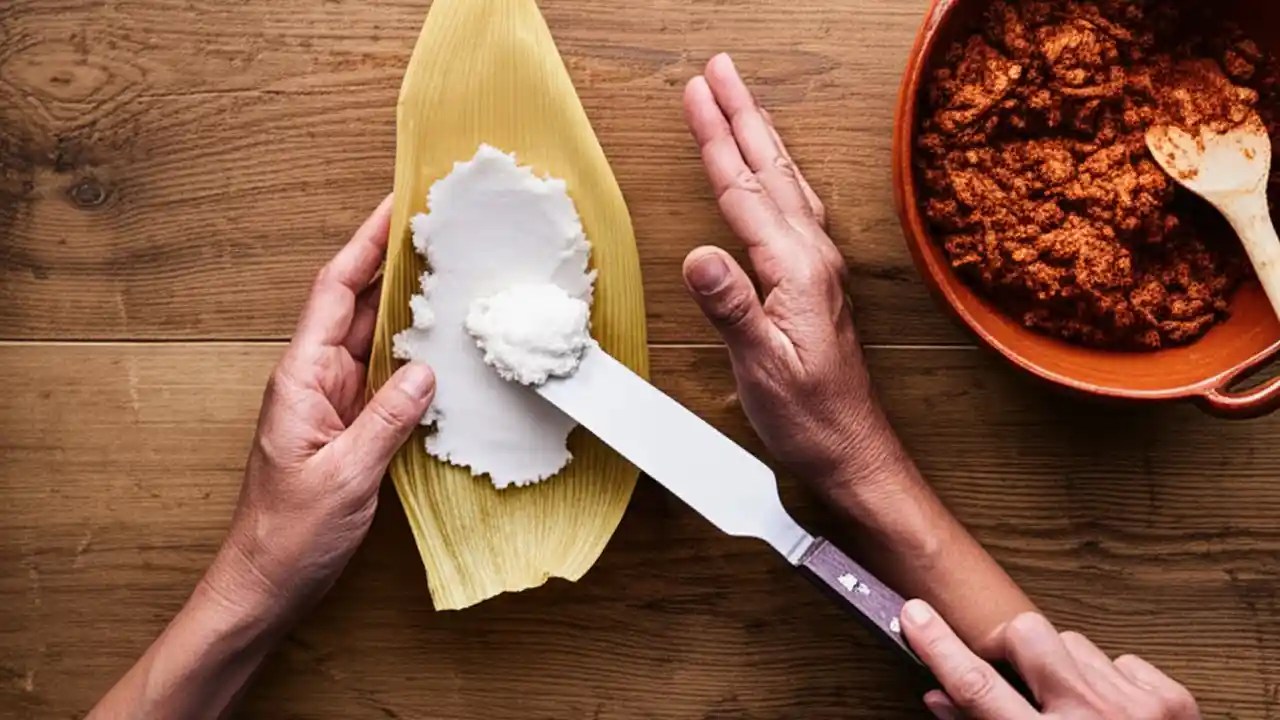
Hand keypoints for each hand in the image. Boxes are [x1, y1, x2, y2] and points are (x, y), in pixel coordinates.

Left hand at [205, 194, 435, 618]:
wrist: (265, 583)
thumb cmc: (289, 535)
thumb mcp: (344, 477)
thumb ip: (387, 420)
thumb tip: (425, 371)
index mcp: (302, 378)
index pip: (335, 292)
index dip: (364, 245)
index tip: (394, 206)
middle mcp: (315, 380)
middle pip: (357, 304)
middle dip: (392, 262)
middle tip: (436, 229)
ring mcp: (332, 402)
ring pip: (372, 338)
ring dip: (405, 305)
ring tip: (446, 273)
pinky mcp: (348, 426)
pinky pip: (382, 376)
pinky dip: (410, 354)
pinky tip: (440, 346)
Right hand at [681, 54, 896, 485]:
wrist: (852, 451)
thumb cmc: (810, 418)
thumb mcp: (763, 368)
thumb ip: (733, 308)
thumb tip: (701, 256)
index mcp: (798, 271)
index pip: (747, 191)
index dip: (718, 140)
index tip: (697, 96)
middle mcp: (813, 259)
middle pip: (770, 170)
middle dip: (740, 115)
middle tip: (717, 71)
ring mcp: (817, 268)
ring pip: (785, 183)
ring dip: (760, 137)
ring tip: (738, 101)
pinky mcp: (814, 284)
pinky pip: (793, 208)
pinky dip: (775, 175)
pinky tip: (772, 172)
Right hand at [901, 600, 1200, 719]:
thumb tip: (938, 696)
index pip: (976, 685)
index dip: (939, 646)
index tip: (914, 616)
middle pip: (1026, 637)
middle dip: (1012, 647)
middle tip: (1013, 671)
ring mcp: (1133, 706)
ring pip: (1073, 641)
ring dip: (1062, 666)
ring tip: (1071, 704)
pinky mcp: (1170, 699)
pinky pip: (1121, 659)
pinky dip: (1109, 679)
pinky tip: (1110, 710)